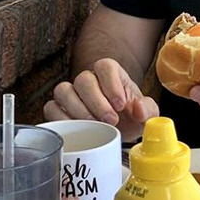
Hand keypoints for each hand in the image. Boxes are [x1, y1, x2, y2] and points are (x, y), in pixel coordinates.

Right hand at [44, 58, 158, 142]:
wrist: (121, 133)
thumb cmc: (132, 119)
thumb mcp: (147, 115)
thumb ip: (148, 109)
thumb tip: (139, 109)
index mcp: (111, 75)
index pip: (105, 66)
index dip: (111, 84)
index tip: (121, 104)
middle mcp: (89, 81)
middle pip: (83, 79)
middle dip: (97, 102)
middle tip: (111, 120)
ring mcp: (72, 94)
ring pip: (63, 90)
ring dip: (78, 109)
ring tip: (94, 125)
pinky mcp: (59, 110)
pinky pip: (51, 108)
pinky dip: (61, 119)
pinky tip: (77, 130)